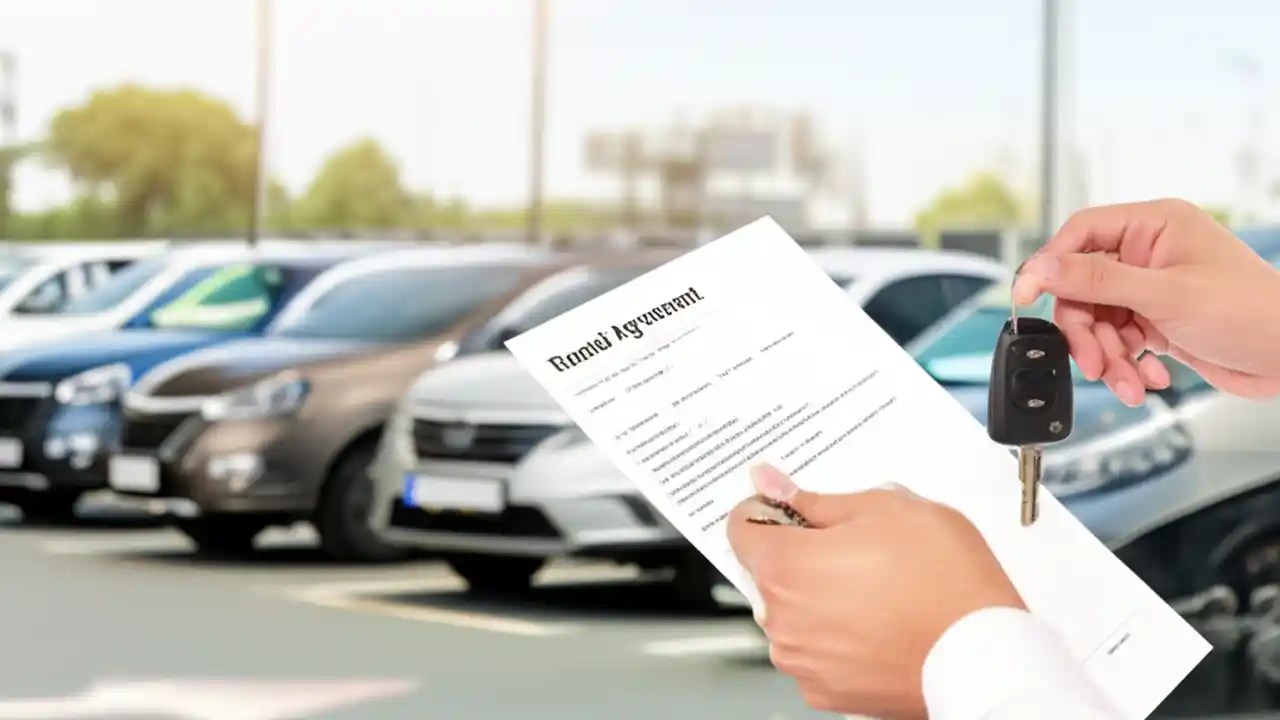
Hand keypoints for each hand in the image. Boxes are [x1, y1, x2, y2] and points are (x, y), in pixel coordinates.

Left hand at [727, 464, 1023, 718]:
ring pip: (791, 614)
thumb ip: (816, 499)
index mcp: (786, 567)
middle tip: (855, 548)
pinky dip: (834, 637)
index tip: (788, 510)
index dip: (765, 512)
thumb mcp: (885, 509)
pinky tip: (876, 623)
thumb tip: (771, 483)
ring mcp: (802, 660)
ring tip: (875, 589)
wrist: (984, 654)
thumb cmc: (944, 580)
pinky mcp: (826, 692)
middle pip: (768, 573)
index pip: (740, 529)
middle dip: (801, 555)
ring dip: (817, 598)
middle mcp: (782, 619)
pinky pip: (814, 652)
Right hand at [1013, 198, 1279, 403]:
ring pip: (1099, 322)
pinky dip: (1127, 365)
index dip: (1049, 266)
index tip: (1026, 296)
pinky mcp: (1158, 321)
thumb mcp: (1165, 295)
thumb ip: (1096, 280)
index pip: (1080, 234)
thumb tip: (1042, 266)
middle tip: (1094, 361)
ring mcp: (1153, 289)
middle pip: (1083, 287)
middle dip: (1086, 332)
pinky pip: (1120, 342)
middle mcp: (1150, 253)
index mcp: (1154, 225)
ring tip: (1128, 381)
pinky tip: (1148, 378)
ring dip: (1108, 357)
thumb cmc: (1251, 313)